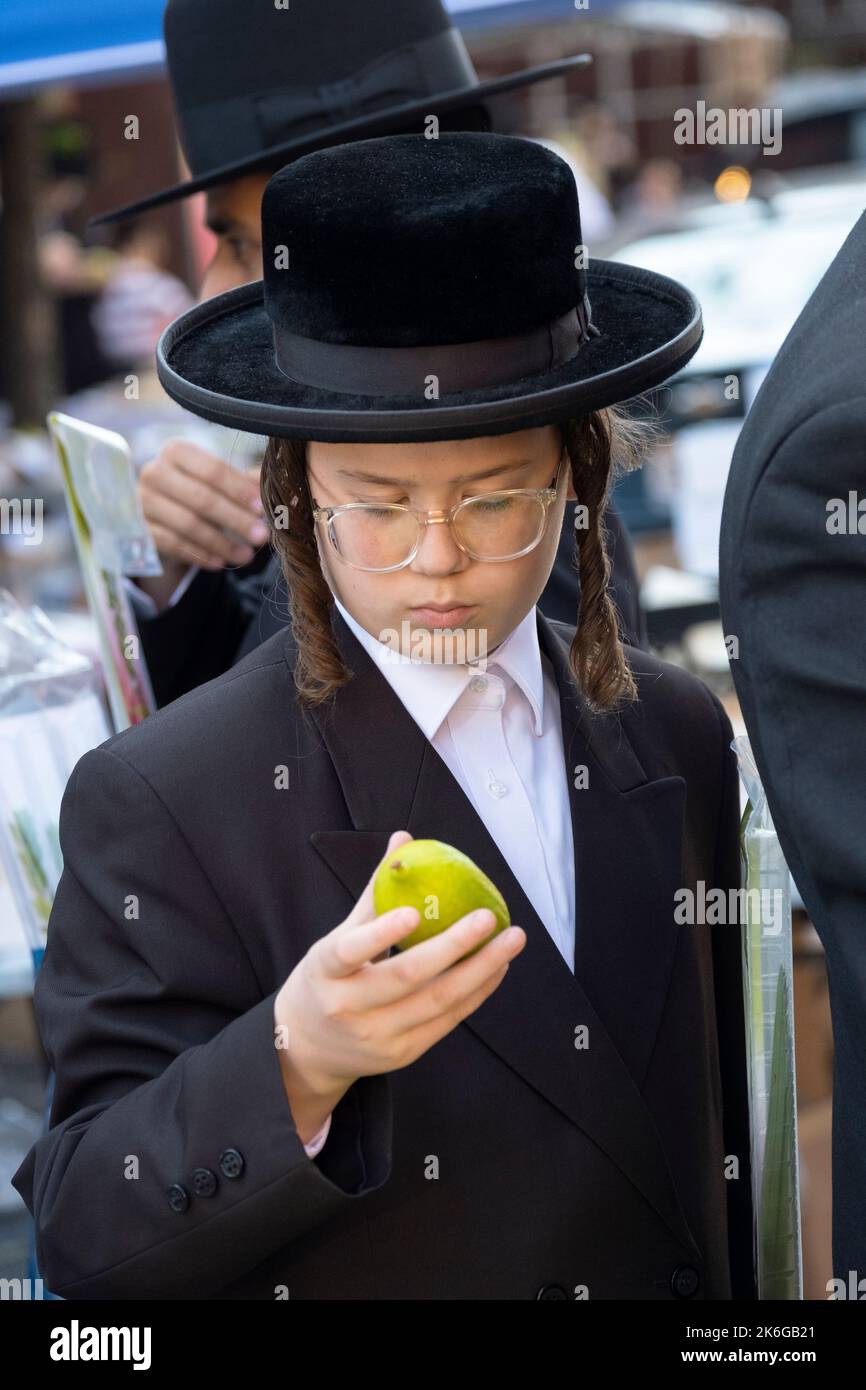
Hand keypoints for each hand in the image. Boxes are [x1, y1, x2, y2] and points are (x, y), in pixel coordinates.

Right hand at [135, 440, 267, 604]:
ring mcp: (142, 502)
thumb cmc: (198, 492)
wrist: (160, 517)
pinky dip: (200, 554)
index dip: (240, 490)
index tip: (262, 508)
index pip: (213, 470)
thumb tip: (282, 493)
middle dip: (236, 519)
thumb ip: (247, 483)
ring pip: (188, 524)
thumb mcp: (220, 483)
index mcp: (176, 452)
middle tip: (262, 536)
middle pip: (201, 497)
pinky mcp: (138, 530)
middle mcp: (154, 472)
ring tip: (247, 556)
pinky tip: (220, 562)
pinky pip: (173, 544)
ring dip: (222, 542)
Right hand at [274, 831, 525, 1111]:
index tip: (413, 913)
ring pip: (438, 1001)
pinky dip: (478, 991)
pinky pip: (448, 1019)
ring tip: (511, 940)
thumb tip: (404, 839)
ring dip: (481, 969)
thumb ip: (375, 893)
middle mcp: (348, 1007)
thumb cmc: (327, 981)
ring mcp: (378, 1036)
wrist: (307, 1049)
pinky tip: (497, 967)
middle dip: (455, 946)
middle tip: (489, 916)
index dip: (381, 933)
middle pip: (407, 977)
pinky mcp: (403, 1054)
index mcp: (325, 971)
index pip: (349, 951)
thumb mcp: (336, 938)